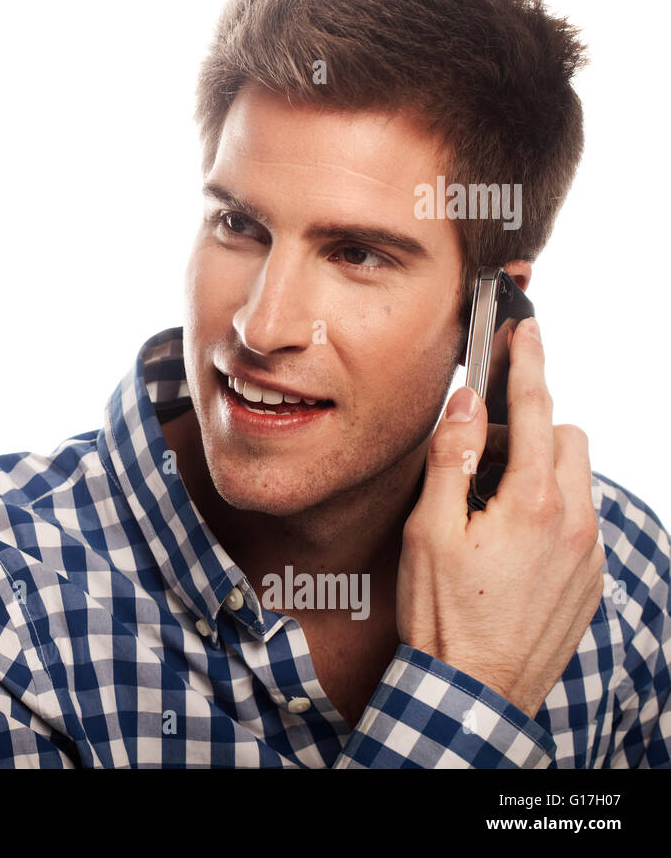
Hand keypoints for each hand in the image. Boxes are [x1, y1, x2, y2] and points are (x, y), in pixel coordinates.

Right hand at [397, 318, 603, 717]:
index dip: (528, 362)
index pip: (534, 410)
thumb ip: (450, 460)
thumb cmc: (444, 615)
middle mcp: (574, 521)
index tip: (527, 330)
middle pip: (566, 437)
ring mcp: (588, 552)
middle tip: (480, 454)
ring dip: (540, 472)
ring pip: (576, 479)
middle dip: (530, 429)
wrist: (476, 690)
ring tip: (490, 508)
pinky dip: (550, 512)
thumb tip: (464, 406)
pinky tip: (509, 545)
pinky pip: (580, 520)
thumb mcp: (429, 531)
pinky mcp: (591, 578)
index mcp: (531, 502)